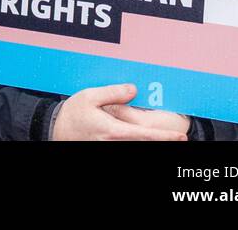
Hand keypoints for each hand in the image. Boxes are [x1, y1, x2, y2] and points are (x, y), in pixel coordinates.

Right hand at [52, 83, 188, 140]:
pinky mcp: (107, 149)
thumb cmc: (72, 115)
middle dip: (161, 140)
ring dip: (149, 140)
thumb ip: (113, 93)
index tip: (180, 136)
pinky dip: (138, 141)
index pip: (146, 135)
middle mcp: (115, 143)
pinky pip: (126, 145)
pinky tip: (140, 136)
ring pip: (137, 146)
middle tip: (179, 137)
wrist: (56, 131)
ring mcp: (112, 148)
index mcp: (113, 130)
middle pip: (145, 144)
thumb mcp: (89, 97)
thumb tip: (133, 90)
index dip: (165, 137)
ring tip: (162, 136)